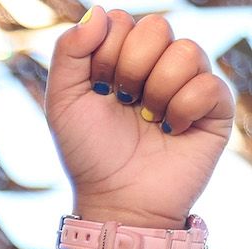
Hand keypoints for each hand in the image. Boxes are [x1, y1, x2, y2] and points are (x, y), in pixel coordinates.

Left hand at [46, 9, 231, 227]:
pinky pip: (206, 84)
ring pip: (184, 51)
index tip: (98, 89)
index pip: (121, 20)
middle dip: (131, 69)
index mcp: (122, 58)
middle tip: (123, 103)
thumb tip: (99, 12)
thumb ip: (68, 52)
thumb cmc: (89, 155)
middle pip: (156, 26)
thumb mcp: (62, 104)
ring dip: (156, 93)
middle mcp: (158, 64)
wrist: (116, 201)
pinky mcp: (214, 106)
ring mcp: (189, 82)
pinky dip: (181, 112)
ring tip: (148, 121)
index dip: (105, 53)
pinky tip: (171, 132)